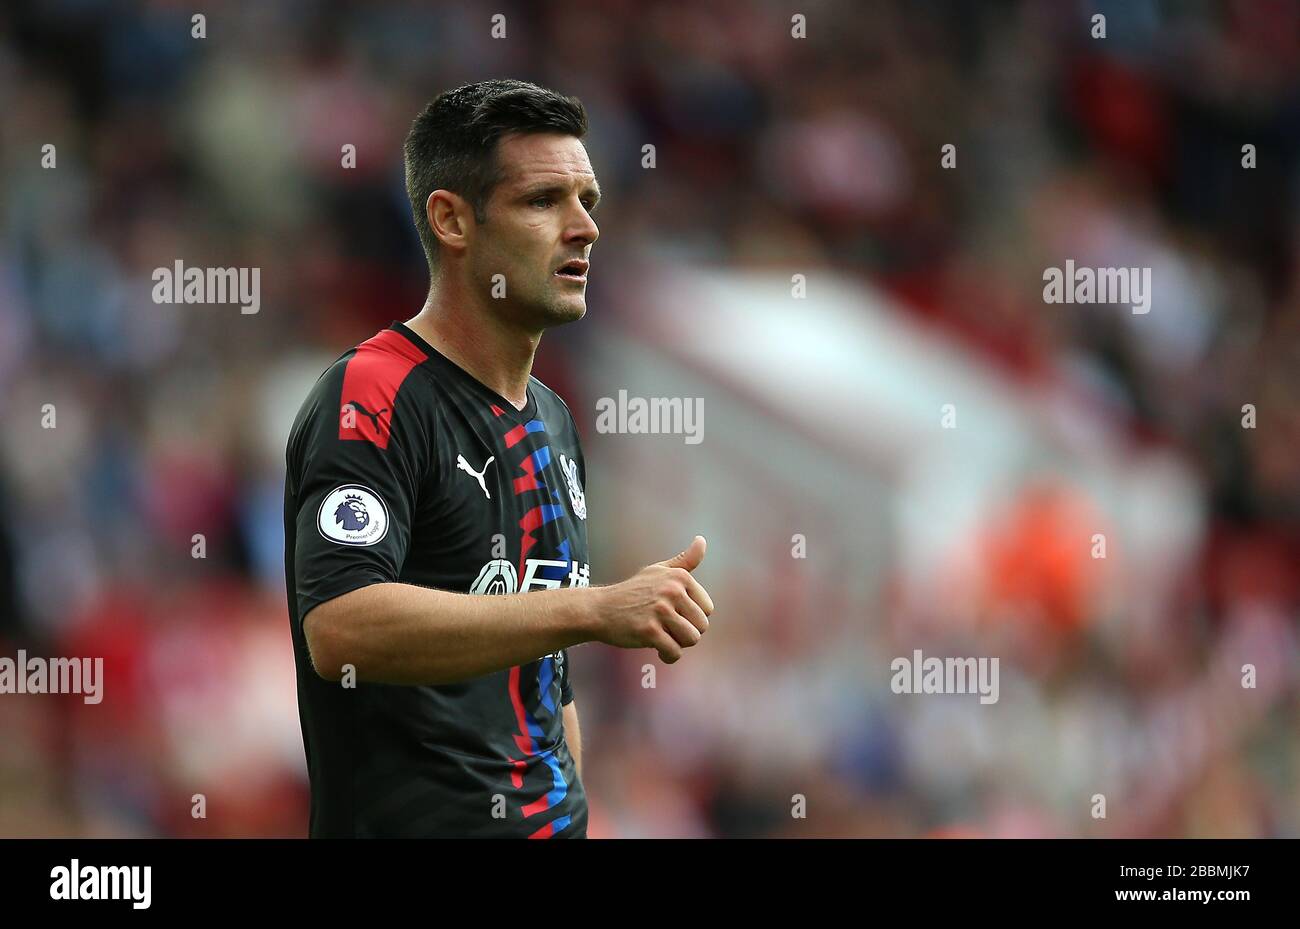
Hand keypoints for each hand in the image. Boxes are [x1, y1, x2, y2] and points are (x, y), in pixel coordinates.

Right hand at [589, 536, 714, 663]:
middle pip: (702, 626)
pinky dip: (668, 656)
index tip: (674, 614)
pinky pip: (675, 652)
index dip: (692, 617)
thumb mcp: (659, 570)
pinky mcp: (649, 631)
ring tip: (663, 637)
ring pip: (691, 640)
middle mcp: (672, 591)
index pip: (707, 609)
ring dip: (678, 644)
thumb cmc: (633, 591)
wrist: (601, 609)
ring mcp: (660, 611)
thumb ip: (684, 560)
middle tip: (667, 628)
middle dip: (686, 632)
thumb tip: (701, 540)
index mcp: (680, 577)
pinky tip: (657, 650)